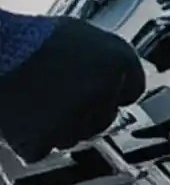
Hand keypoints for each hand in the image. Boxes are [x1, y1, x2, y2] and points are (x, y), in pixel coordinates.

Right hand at [0, 12, 144, 161]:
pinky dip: (29, 139)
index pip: (133, 90)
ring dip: (57, 126)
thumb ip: (104, 59)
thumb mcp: (80, 35)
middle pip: (105, 117)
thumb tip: (114, 74)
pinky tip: (21, 115)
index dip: (113, 93)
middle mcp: (104, 90)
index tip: (102, 95)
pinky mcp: (44, 139)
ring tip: (34, 99)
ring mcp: (76, 116)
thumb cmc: (29, 38)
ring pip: (74, 136)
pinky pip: (42, 149)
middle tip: (59, 96)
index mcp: (118, 60)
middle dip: (86, 112)